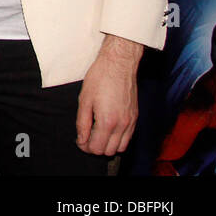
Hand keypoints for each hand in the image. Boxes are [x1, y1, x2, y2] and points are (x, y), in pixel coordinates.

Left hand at [75, 35, 141, 155]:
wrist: (119, 64)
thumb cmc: (100, 78)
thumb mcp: (84, 100)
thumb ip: (82, 123)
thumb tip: (81, 140)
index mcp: (107, 121)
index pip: (96, 148)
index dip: (85, 146)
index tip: (79, 140)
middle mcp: (122, 125)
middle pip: (108, 151)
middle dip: (96, 147)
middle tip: (86, 137)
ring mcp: (131, 122)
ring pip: (120, 147)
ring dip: (108, 145)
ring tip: (97, 133)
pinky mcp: (136, 117)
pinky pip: (129, 138)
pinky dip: (118, 139)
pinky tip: (108, 129)